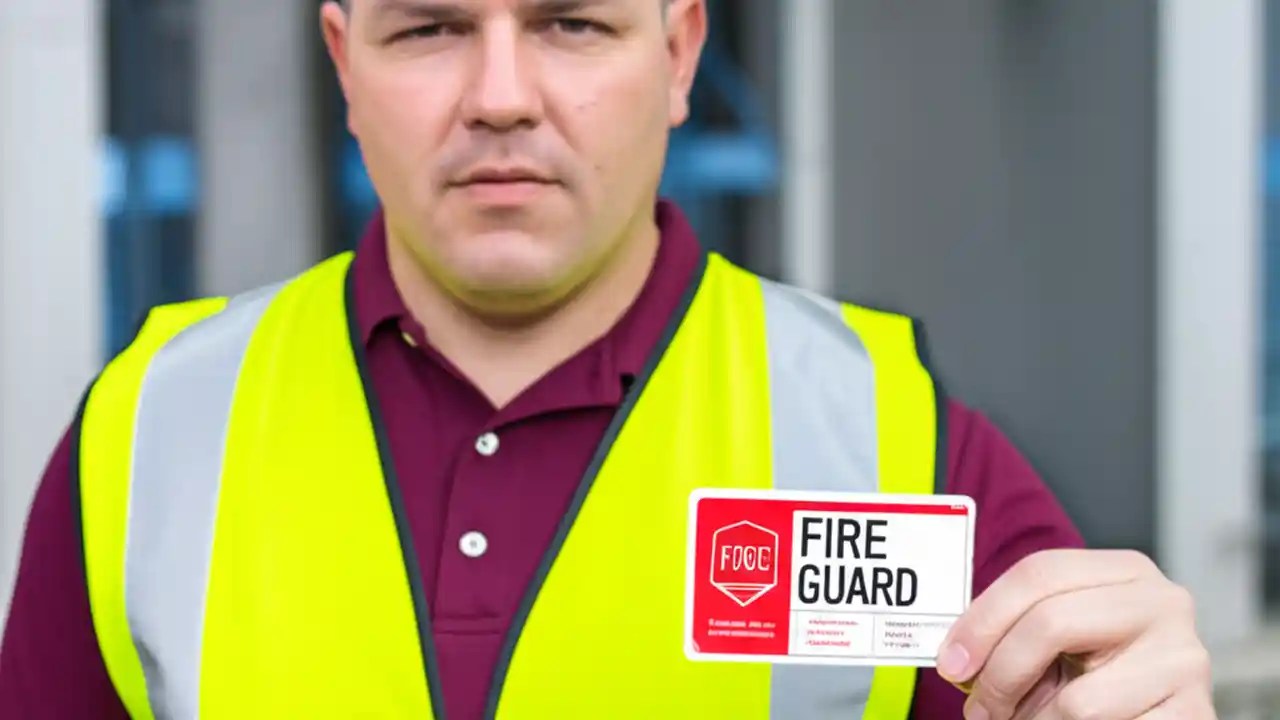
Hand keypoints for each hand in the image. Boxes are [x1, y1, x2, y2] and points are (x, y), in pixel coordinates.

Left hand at [934, 549, 1215, 718]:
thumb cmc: (1104, 680)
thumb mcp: (1061, 642)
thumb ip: (1016, 633)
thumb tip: (956, 657)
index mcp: (1126, 571)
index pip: (1038, 573)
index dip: (983, 618)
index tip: (951, 662)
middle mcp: (1163, 604)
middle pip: (1050, 622)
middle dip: (999, 674)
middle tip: (980, 709)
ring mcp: (1185, 660)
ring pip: (1076, 700)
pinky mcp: (1193, 715)